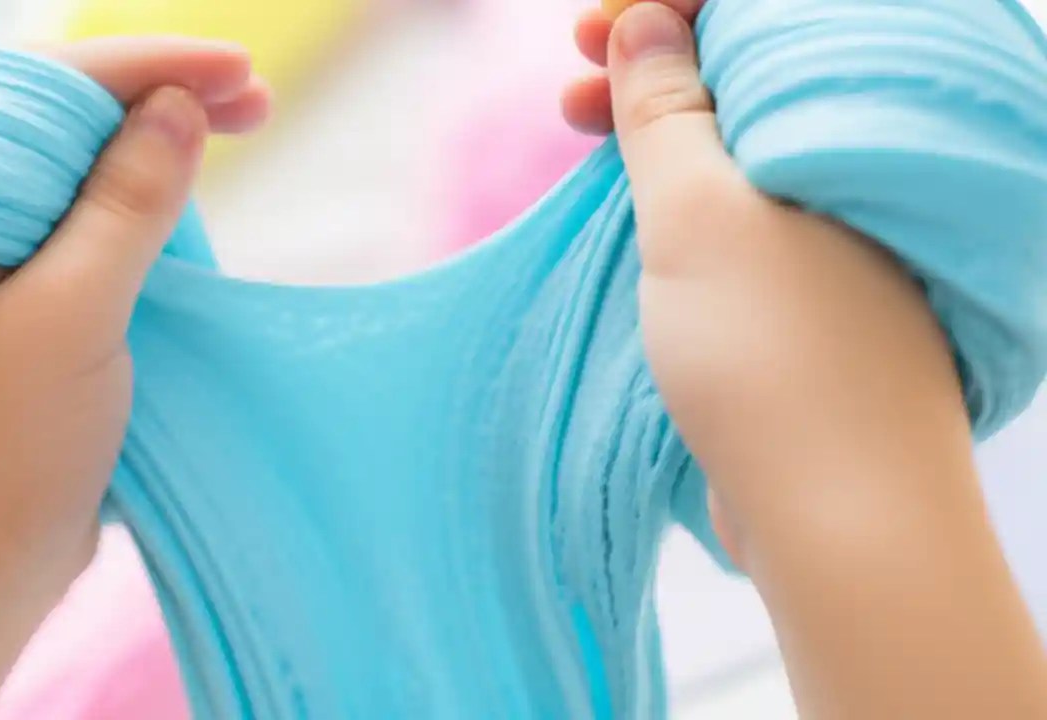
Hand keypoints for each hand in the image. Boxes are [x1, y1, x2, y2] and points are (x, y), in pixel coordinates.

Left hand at [0, 39, 269, 584]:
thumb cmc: (6, 445)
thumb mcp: (71, 316)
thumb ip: (123, 208)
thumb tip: (175, 106)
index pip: (52, 94)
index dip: (151, 68)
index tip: (242, 71)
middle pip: (76, 120)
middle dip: (166, 97)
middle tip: (259, 100)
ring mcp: (11, 260)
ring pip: (94, 171)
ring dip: (167, 145)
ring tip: (242, 126)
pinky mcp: (45, 303)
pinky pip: (103, 225)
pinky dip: (156, 204)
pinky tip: (195, 195)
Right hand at [562, 2, 963, 565]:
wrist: (841, 516)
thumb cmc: (777, 357)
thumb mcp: (698, 217)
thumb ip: (668, 110)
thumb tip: (647, 21)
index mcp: (855, 126)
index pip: (768, 22)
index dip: (672, 9)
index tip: (592, 24)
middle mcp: (856, 165)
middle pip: (749, 72)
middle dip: (654, 58)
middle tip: (573, 72)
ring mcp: (834, 226)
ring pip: (736, 140)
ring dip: (657, 121)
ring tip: (577, 119)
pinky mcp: (807, 281)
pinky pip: (738, 201)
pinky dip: (680, 183)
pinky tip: (628, 186)